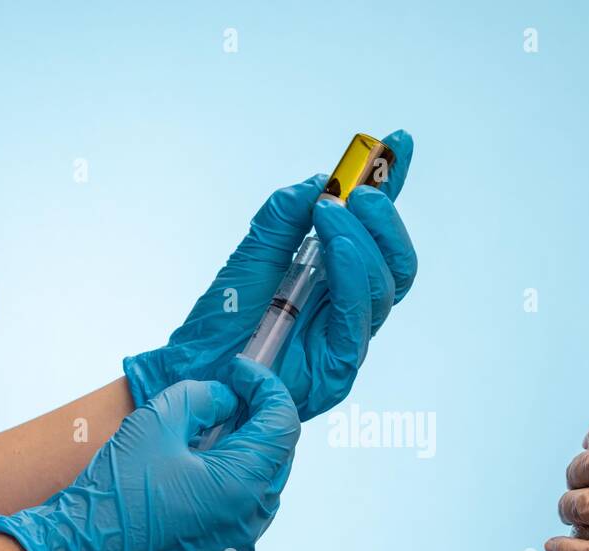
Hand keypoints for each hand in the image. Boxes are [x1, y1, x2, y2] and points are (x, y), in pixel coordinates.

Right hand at [0, 357, 299, 550]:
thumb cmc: (115, 491)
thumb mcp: (155, 422)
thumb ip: (201, 398)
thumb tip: (225, 401)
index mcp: (243, 484)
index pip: (282, 423)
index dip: (266, 387)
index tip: (239, 372)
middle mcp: (250, 523)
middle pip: (274, 460)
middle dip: (256, 425)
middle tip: (225, 402)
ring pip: (255, 496)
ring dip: (238, 465)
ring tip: (204, 444)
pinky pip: (232, 528)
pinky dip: (220, 501)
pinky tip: (187, 489)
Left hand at [123, 130, 416, 420]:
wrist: (191, 370)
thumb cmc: (221, 322)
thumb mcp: (252, 253)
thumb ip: (284, 218)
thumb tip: (318, 181)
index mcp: (336, 279)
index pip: (376, 232)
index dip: (392, 188)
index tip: (396, 142)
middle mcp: (349, 308)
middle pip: (397, 263)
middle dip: (384, 220)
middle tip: (356, 191)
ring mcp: (347, 339)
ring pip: (386, 286)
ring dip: (360, 240)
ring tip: (329, 212)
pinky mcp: (338, 369)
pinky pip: (359, 317)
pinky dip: (352, 275)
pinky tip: (333, 248)